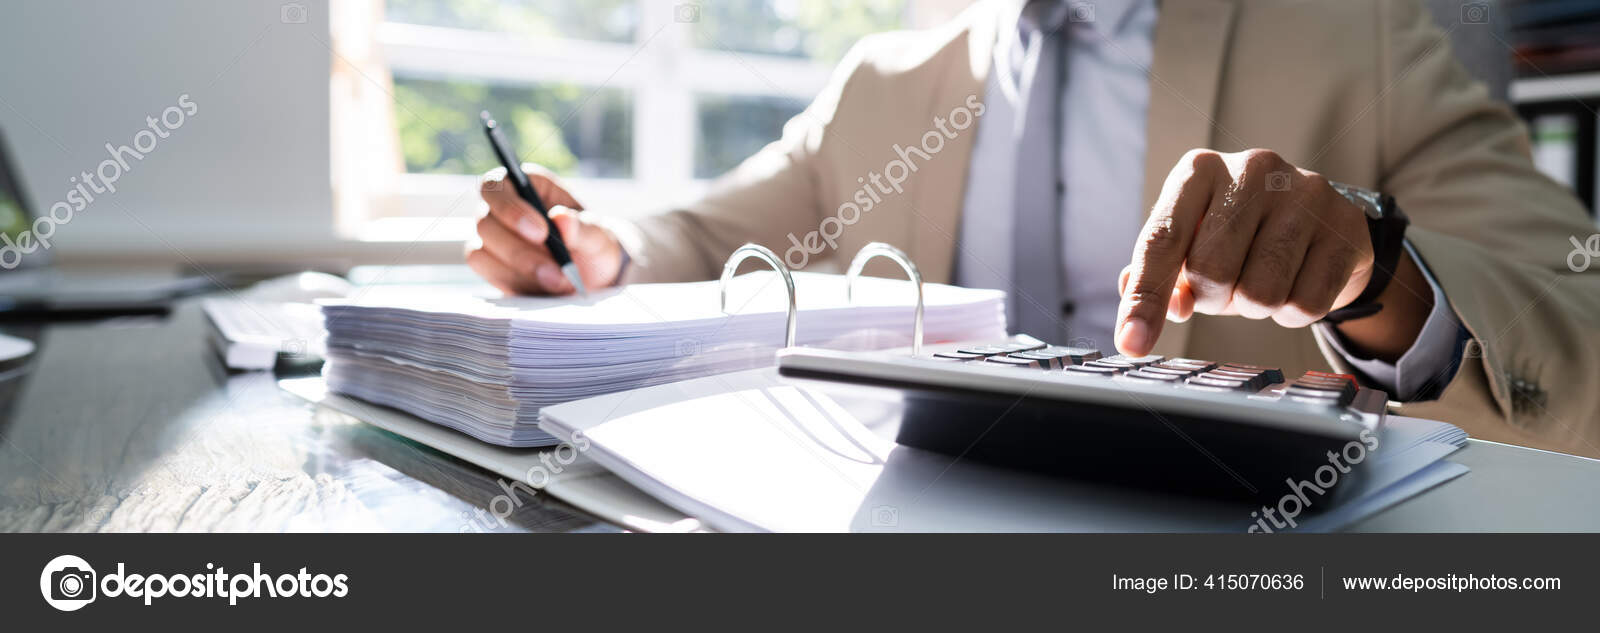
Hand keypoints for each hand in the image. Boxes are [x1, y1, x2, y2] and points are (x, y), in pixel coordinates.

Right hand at [468, 164, 624, 294]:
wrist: (592, 276)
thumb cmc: (593, 245)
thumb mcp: (598, 236)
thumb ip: (582, 227)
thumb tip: (560, 217)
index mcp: (528, 184)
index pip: (498, 184)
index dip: (510, 208)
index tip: (541, 233)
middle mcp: (502, 206)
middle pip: (485, 222)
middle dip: (520, 251)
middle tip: (555, 270)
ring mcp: (492, 236)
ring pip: (481, 250)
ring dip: (521, 270)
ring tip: (558, 281)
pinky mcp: (490, 263)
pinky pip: (485, 270)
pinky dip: (513, 282)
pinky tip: (541, 287)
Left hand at [1114, 148, 1425, 358]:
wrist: (1320, 222)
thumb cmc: (1240, 238)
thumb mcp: (1191, 247)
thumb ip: (1160, 276)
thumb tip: (1161, 311)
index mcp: (1199, 169)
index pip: (1161, 241)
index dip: (1144, 299)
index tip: (1131, 343)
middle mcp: (1252, 169)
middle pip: (1211, 271)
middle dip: (1213, 297)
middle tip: (1228, 284)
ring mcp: (1304, 193)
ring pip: (1260, 293)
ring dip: (1253, 307)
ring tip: (1262, 279)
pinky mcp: (1344, 226)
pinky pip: (1305, 305)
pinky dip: (1293, 313)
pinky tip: (1297, 282)